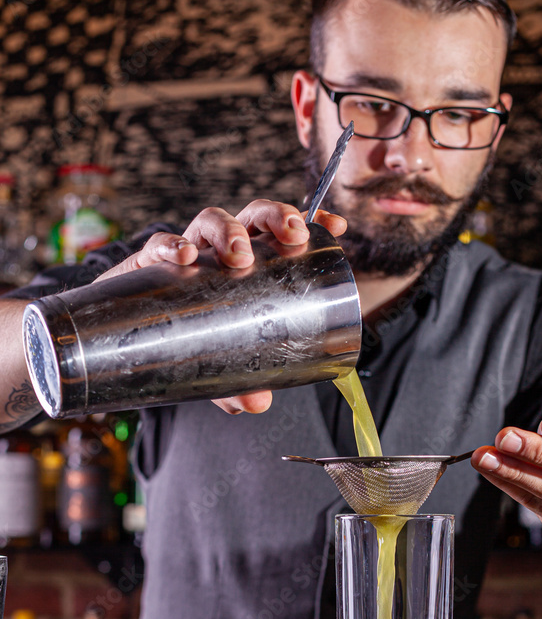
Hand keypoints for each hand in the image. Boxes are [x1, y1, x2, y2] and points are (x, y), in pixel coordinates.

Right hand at [96, 202, 346, 415]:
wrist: (130, 338)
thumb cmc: (190, 340)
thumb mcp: (222, 366)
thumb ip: (240, 383)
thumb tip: (256, 403)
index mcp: (252, 264)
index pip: (282, 232)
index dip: (310, 220)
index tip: (335, 226)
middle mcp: (223, 250)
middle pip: (254, 215)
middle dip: (275, 217)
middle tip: (288, 237)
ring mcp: (188, 251)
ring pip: (211, 220)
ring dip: (229, 229)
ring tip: (238, 253)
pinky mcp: (149, 262)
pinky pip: (160, 245)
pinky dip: (172, 246)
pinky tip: (185, 257)